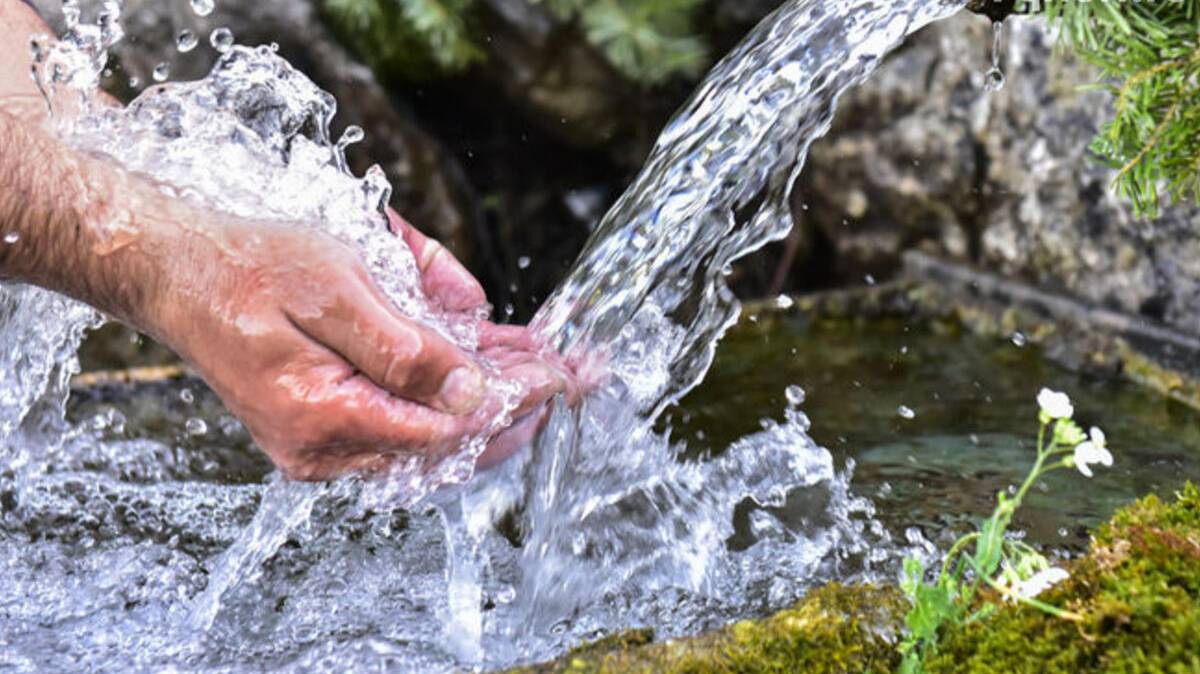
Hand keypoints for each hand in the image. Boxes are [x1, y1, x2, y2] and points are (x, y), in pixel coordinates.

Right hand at [134, 210, 568, 479]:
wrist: (180, 272)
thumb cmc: (250, 268)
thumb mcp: (336, 289)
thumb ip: (406, 349)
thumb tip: (472, 394)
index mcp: (326, 417)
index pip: (448, 429)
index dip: (512, 402)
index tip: (560, 375)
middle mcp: (326, 447)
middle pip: (448, 446)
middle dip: (515, 410)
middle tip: (570, 379)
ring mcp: (324, 444)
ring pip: (432, 435)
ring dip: (489, 401)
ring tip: (543, 369)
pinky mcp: (326, 427)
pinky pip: (406, 420)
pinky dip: (450, 394)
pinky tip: (489, 366)